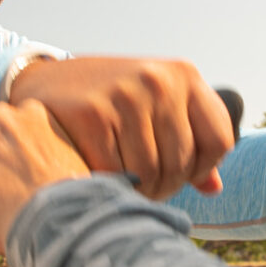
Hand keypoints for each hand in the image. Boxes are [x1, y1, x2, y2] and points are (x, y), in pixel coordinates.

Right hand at [6, 57, 234, 198]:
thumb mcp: (155, 107)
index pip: (220, 139)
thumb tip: (213, 188)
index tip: (182, 174)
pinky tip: (102, 178)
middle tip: (144, 188)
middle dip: (165, 186)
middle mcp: (159, 81)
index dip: (203, 168)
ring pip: (150, 172)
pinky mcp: (92, 114)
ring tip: (125, 185)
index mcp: (183, 76)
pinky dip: (111, 185)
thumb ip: (188, 142)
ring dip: (138, 191)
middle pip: (182, 162)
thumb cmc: (109, 100)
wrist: (45, 82)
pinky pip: (116, 172)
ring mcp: (125, 96)